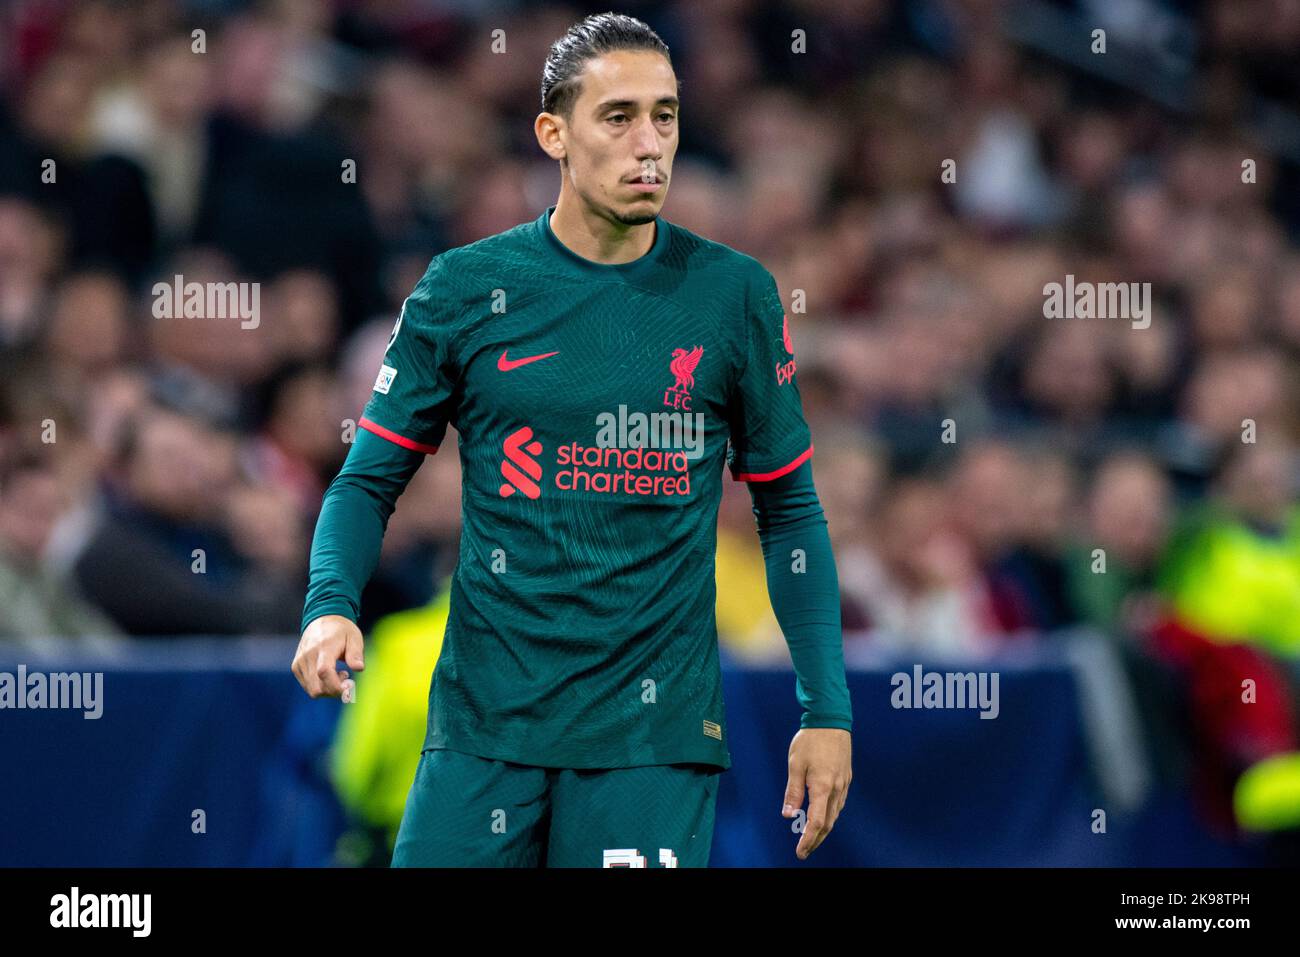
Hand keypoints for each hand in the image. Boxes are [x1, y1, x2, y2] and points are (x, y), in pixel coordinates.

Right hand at [292, 614, 364, 697]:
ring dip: (328, 689)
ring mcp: (300, 662)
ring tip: (339, 673)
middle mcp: (308, 655)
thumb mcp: (354, 637)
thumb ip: (356, 653)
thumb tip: (359, 668)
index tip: (349, 687)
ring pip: (312, 690)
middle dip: (334, 691)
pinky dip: (320, 686)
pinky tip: (329, 674)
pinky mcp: (296, 667)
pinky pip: (307, 686)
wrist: (322, 620)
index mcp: (324, 647)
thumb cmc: (342, 631)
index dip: (336, 686)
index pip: (324, 671)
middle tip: (347, 679)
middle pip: (317, 687)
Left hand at [782, 727, 851, 859]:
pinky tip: (824, 816)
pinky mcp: (846, 778)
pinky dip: (831, 815)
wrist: (831, 720)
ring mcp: (843, 784)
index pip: (816, 822)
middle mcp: (836, 788)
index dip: (809, 839)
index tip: (801, 851)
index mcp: (822, 786)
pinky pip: (839, 803)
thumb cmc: (811, 740)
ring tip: (812, 837)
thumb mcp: (795, 764)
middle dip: (816, 839)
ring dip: (824, 829)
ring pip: (835, 814)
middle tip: (804, 850)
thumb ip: (793, 791)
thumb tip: (787, 814)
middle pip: (828, 823)